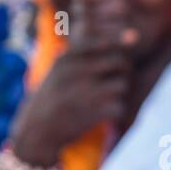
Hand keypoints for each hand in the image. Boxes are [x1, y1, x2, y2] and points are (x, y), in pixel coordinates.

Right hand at [7, 42, 133, 165]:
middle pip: (119, 61)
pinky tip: (105, 115)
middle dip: (123, 70)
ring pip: (122, 85)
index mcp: (66, 59)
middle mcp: (76, 73)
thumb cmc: (51, 99)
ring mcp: (85, 94)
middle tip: (117, 77)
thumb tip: (111, 40)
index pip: (100, 41)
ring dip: (119, 92)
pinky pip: (120, 107)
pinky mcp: (94, 115)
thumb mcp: (57, 71)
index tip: (134, 36)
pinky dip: (116, 112)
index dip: (119, 38)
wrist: (36, 133)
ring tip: (106, 98)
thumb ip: (79, 54)